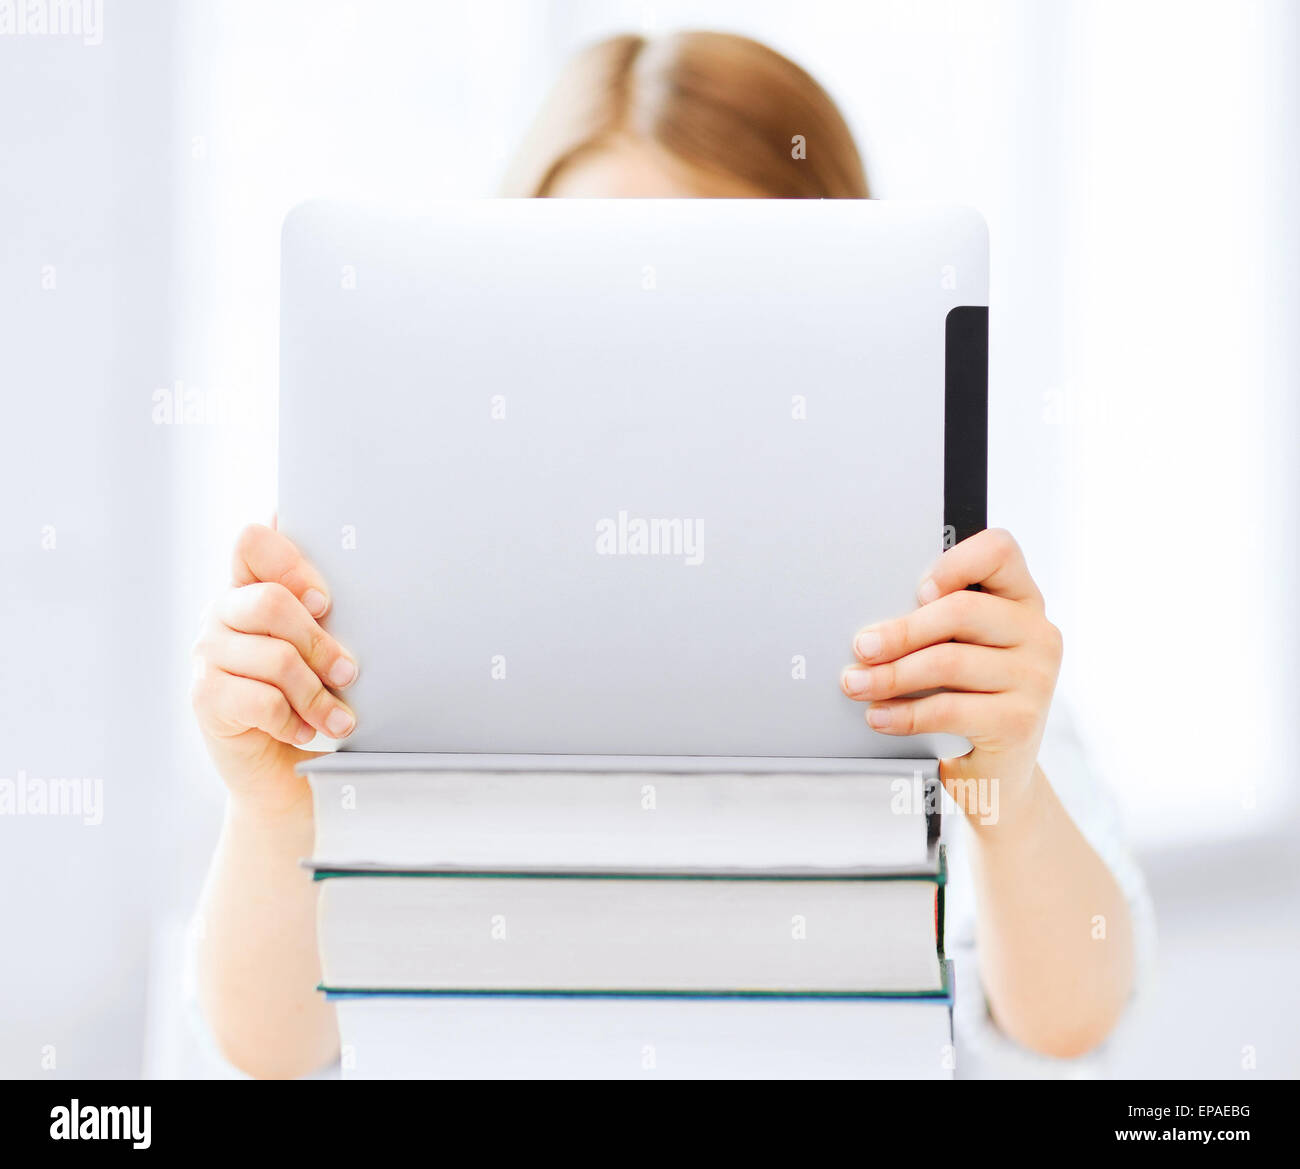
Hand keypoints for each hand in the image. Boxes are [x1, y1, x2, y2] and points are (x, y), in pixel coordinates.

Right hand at [191, 523, 357, 813]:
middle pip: (271, 602)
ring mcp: (206, 654)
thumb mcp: (320, 650)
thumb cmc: (310, 699)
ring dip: (317, 694)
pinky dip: (293, 720)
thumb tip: (357, 580)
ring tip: (339, 719)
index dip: (290, 563)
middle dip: (320, 643)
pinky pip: (261, 700)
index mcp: (249, 588)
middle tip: (349, 673)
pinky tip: (303, 732)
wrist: (284, 772)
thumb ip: (323, 613)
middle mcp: (220, 614)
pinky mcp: (204, 697)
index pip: (252, 543)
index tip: (324, 601)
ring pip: (275, 657)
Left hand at [840, 529, 1061, 828]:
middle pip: (960, 611)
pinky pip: (949, 709)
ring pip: (947, 661)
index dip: (956, 563)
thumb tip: (870, 625)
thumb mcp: (959, 651)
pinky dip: (904, 713)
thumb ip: (934, 626)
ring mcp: (1036, 678)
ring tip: (855, 684)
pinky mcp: (1021, 721)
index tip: (917, 590)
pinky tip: (879, 716)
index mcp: (1021, 600)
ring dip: (890, 675)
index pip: (1000, 551)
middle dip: (900, 631)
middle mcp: (1038, 633)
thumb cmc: (968, 698)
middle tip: (861, 646)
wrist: (998, 773)